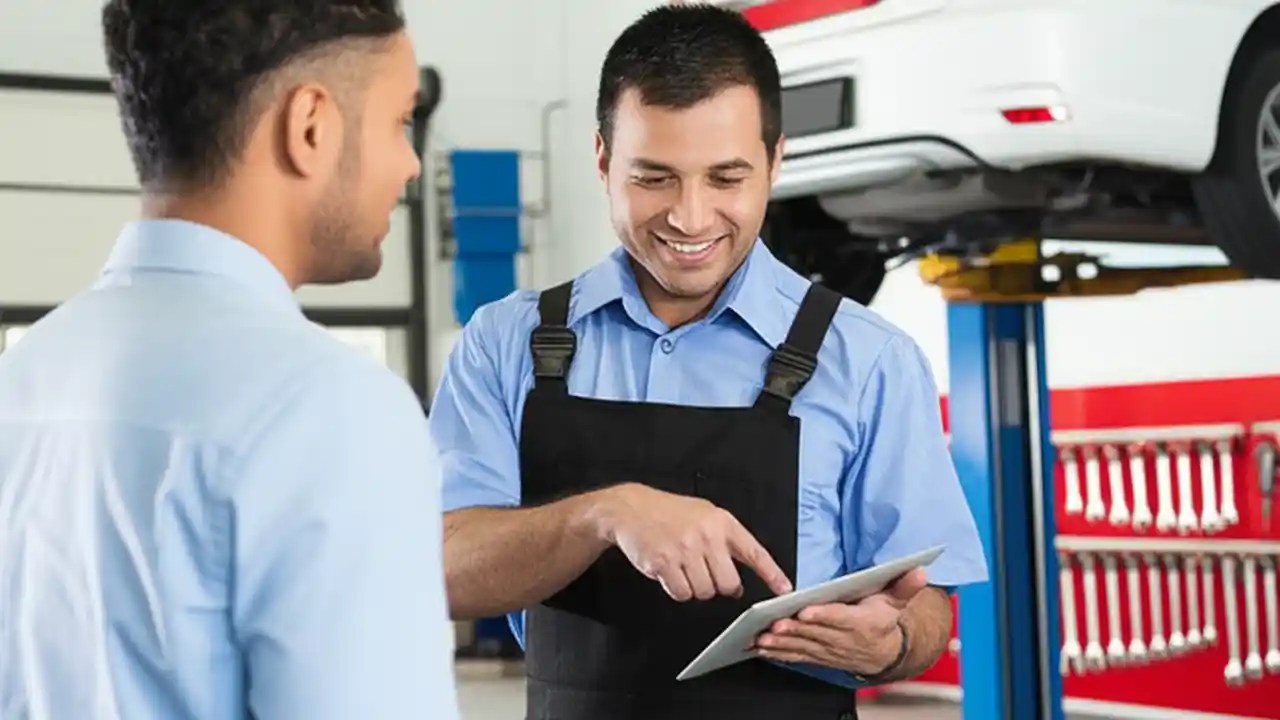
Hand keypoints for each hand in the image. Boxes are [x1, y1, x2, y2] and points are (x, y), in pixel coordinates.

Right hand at [596, 483, 792, 600]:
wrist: (631, 508)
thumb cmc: (670, 513)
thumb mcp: (705, 516)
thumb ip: (725, 544)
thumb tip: (738, 583)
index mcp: (722, 522)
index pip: (754, 552)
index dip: (772, 574)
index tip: (785, 589)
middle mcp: (706, 535)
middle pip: (728, 584)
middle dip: (718, 586)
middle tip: (705, 573)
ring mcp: (684, 550)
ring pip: (704, 592)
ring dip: (695, 588)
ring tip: (683, 568)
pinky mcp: (664, 563)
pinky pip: (682, 594)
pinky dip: (677, 590)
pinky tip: (670, 572)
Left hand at [754, 568, 927, 674]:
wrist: (884, 653)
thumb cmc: (883, 620)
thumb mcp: (896, 601)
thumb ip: (904, 585)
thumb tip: (920, 570)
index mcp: (861, 623)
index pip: (840, 618)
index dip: (823, 615)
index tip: (806, 612)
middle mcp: (843, 639)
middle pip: (815, 633)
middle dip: (793, 629)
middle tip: (774, 623)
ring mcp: (828, 650)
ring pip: (802, 646)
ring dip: (782, 643)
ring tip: (762, 638)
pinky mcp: (817, 656)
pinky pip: (796, 656)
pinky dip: (778, 654)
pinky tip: (761, 648)